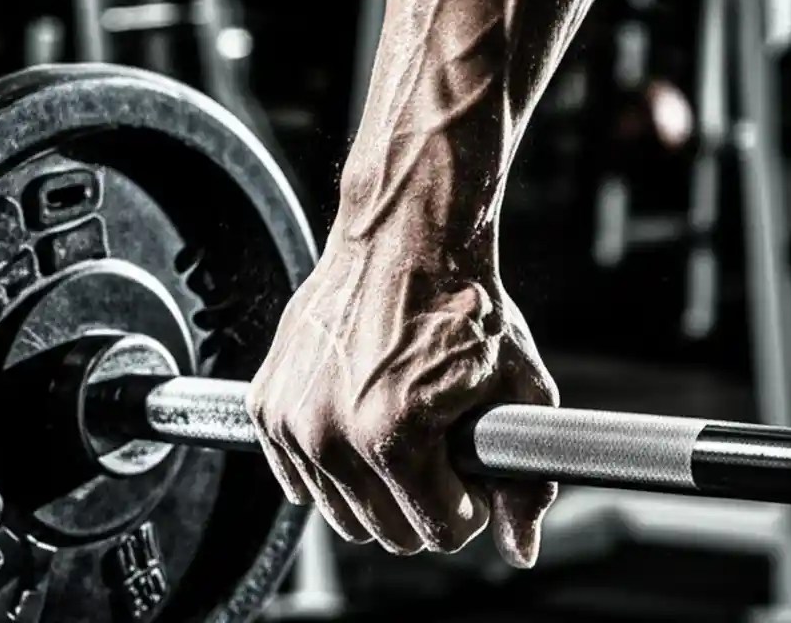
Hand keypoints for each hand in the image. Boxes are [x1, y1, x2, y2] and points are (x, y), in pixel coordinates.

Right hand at [246, 232, 557, 565]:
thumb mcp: (519, 391)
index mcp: (394, 436)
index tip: (470, 469)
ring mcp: (292, 422)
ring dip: (377, 490)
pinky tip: (359, 424)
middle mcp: (331, 435)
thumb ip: (525, 483)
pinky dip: (331, 469)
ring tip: (401, 433)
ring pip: (341, 517)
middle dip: (423, 503)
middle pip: (387, 534)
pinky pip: (298, 483)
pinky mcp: (266, 407)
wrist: (403, 238)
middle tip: (439, 451)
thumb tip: (521, 552)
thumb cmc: (464, 306)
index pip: (440, 532)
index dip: (468, 505)